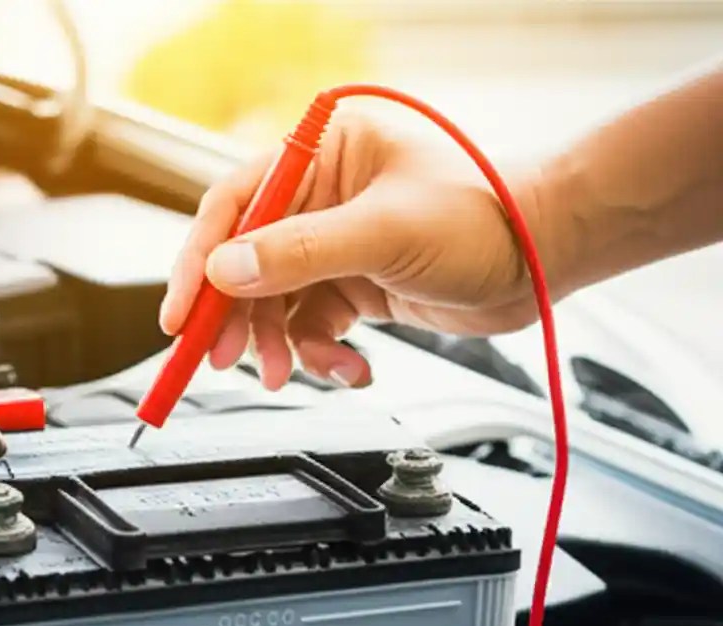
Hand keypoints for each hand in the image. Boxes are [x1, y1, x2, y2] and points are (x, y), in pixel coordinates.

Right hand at [159, 110, 557, 390]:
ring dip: (275, 342)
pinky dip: (318, 353)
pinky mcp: (352, 283)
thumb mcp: (383, 232)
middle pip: (245, 260)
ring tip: (282, 371)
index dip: (199, 262)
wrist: (545, 260)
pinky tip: (345, 366)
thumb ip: (297, 253)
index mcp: (319, 155)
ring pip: (274, 301)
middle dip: (234, 315)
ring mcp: (334, 242)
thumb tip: (222, 274)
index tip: (179, 315)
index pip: (234, 206)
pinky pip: (310, 324)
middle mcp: (319, 196)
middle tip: (220, 359)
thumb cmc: (485, 217)